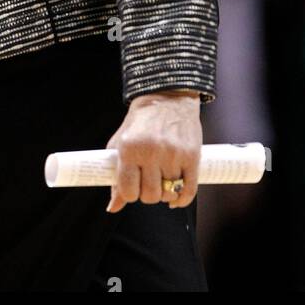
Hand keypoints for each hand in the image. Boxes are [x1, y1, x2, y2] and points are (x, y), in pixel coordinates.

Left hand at [105, 90, 201, 211]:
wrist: (166, 97)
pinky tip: (177, 196)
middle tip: (149, 182)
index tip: (133, 188)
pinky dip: (182, 199)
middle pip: (150, 195)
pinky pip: (188, 190)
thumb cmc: (140, 122)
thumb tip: (112, 208)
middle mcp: (151, 152)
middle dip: (148, 194)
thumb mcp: (121, 142)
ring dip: (165, 193)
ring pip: (169, 194)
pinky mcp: (191, 156)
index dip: (130, 194)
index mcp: (129, 148)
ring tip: (163, 180)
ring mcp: (173, 154)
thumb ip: (115, 174)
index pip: (128, 191)